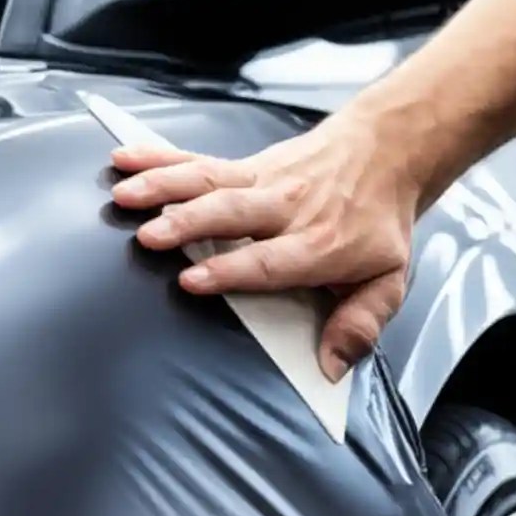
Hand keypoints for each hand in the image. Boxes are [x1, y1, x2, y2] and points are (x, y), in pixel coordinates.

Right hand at [109, 112, 419, 381]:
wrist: (388, 150)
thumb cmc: (379, 220)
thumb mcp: (389, 279)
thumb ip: (360, 324)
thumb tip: (331, 365)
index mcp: (317, 245)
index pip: (268, 260)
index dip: (229, 270)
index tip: (192, 281)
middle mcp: (285, 209)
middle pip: (232, 214)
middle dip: (189, 224)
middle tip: (149, 238)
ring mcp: (262, 182)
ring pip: (208, 181)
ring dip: (165, 187)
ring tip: (126, 196)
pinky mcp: (247, 165)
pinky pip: (199, 160)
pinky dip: (160, 156)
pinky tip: (126, 158)